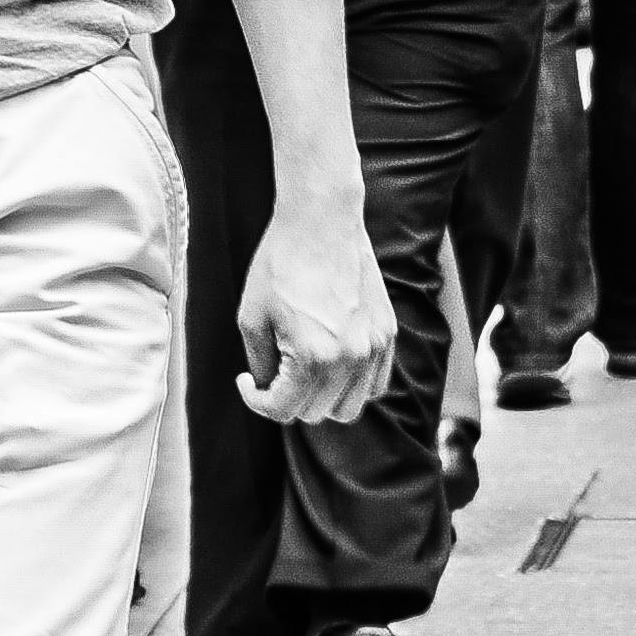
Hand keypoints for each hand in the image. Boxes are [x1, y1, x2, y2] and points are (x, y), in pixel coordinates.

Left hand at [236, 206, 391, 425]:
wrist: (322, 220)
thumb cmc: (281, 262)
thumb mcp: (251, 316)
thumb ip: (260, 363)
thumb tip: (268, 387)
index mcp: (313, 357)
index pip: (284, 410)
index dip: (257, 400)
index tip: (248, 381)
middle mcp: (350, 358)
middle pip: (315, 414)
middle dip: (287, 400)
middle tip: (273, 372)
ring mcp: (374, 347)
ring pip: (350, 407)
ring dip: (323, 399)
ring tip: (304, 373)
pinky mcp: (387, 334)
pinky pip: (376, 384)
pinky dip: (353, 385)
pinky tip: (332, 364)